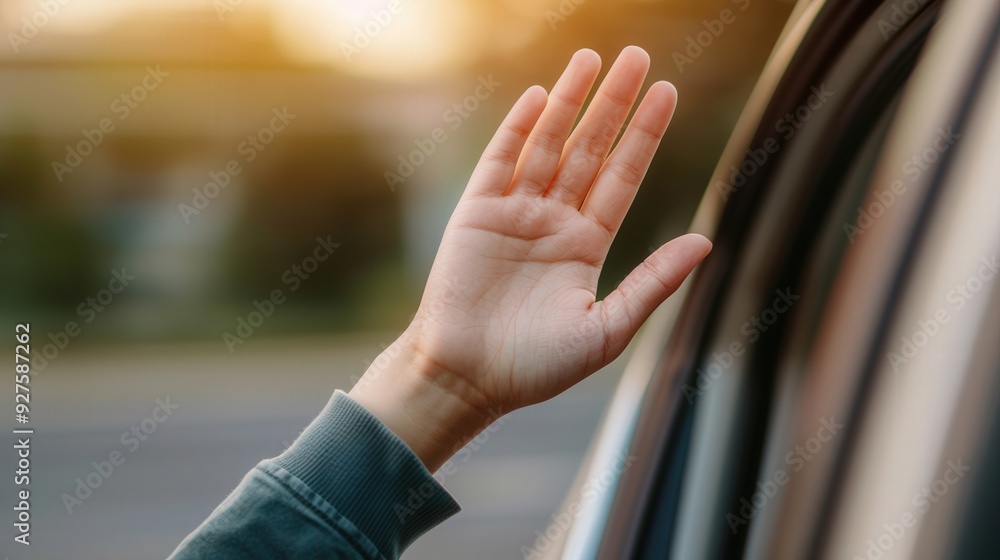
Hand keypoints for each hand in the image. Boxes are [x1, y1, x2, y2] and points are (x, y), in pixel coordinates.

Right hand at [350, 46, 711, 470]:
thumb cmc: (536, 366)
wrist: (467, 378)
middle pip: (591, 149)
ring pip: (549, 145)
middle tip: (637, 56)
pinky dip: (519, 128)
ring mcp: (515, 213)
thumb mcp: (607, 328)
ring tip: (591, 59)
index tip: (667, 92)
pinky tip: (542, 97)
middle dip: (613, 103)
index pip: (623, 177)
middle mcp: (555, 221)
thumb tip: (704, 242)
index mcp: (587, 246)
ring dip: (570, 102)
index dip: (644, 134)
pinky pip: (501, 161)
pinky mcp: (477, 213)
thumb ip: (653, 282)